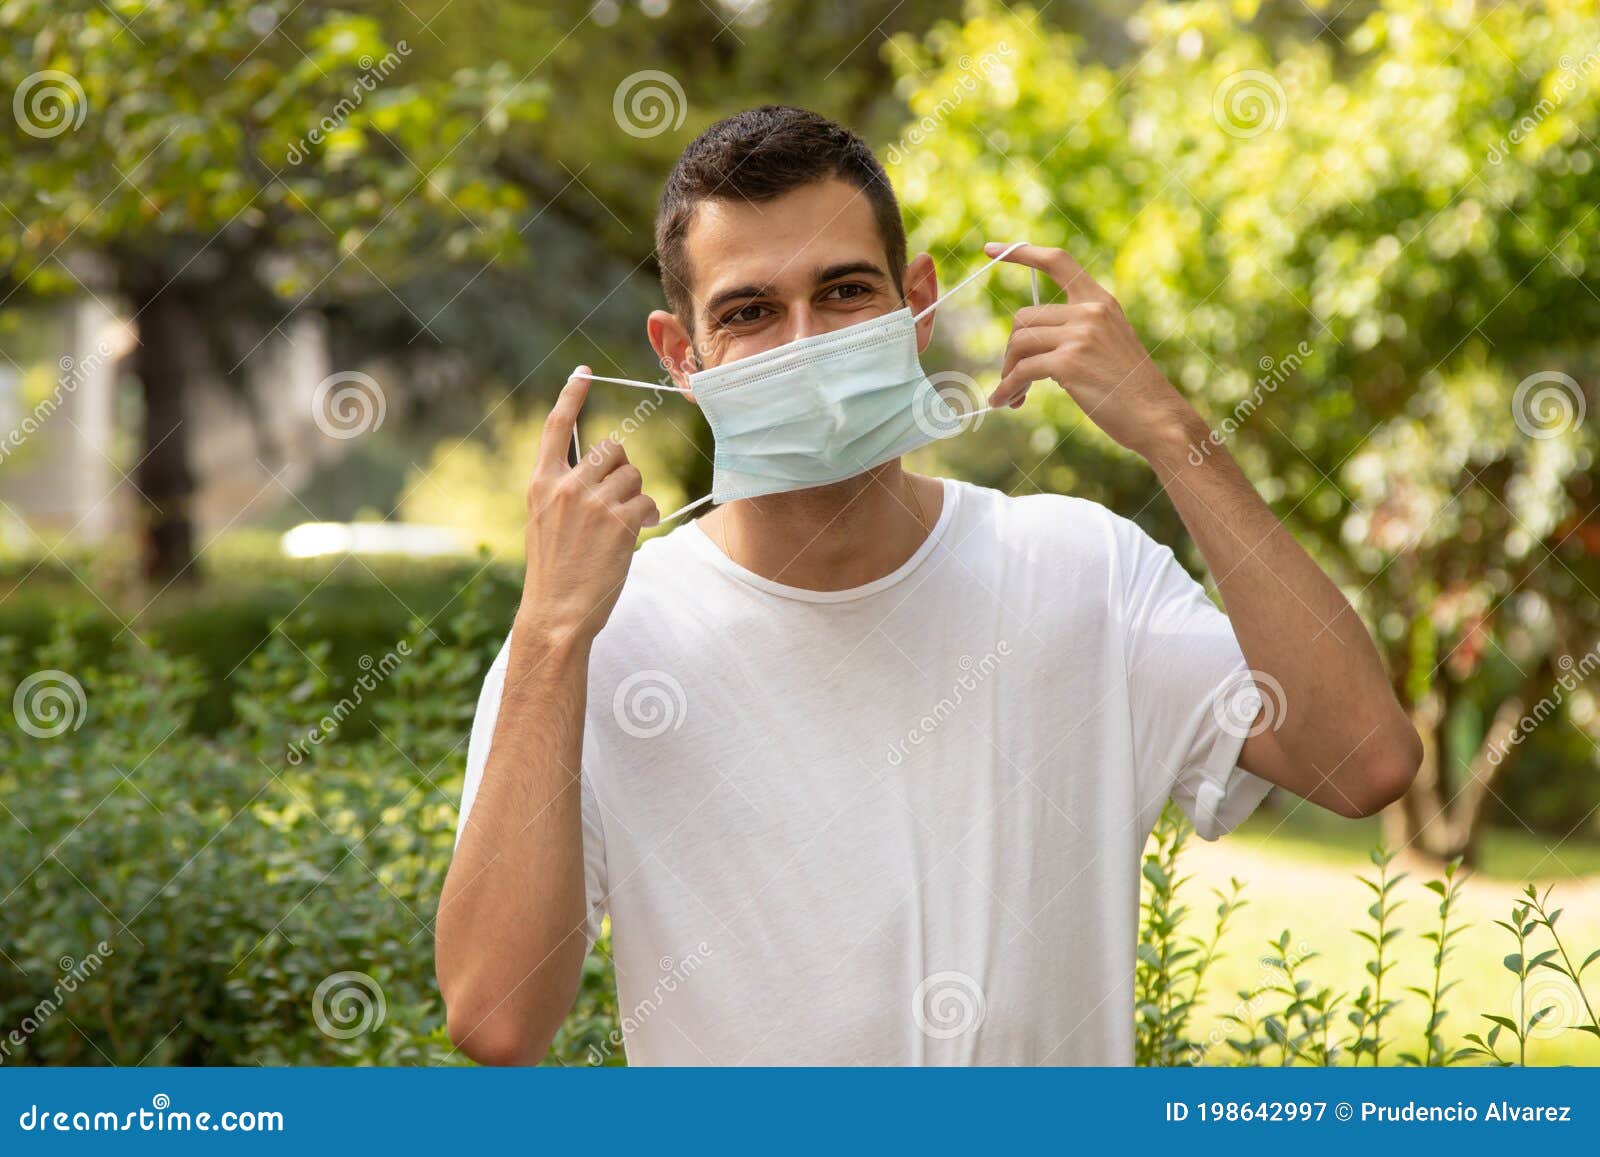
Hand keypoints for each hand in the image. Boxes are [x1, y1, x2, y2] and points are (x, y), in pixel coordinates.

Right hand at [517, 367, 658, 643]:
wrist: (556, 612)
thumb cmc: (554, 571)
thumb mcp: (545, 522)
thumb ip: (565, 490)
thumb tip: (604, 468)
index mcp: (541, 483)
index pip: (558, 426)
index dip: (572, 396)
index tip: (584, 372)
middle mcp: (565, 486)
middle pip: (613, 450)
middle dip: (623, 470)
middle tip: (618, 499)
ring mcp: (592, 502)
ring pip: (634, 474)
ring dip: (636, 496)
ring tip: (623, 524)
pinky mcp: (619, 521)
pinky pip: (647, 501)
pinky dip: (647, 516)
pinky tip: (635, 534)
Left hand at [985, 243, 1198, 460]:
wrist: (1156, 416)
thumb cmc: (1130, 388)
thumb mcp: (1110, 343)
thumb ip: (1077, 331)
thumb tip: (1030, 341)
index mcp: (1100, 302)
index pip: (1057, 262)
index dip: (1021, 253)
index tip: (990, 249)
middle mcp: (1089, 311)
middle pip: (1024, 317)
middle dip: (1011, 349)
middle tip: (1012, 376)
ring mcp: (1079, 335)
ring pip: (1019, 343)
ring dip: (1008, 371)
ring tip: (1012, 395)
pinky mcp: (1068, 363)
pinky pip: (1021, 371)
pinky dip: (1007, 389)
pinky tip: (1004, 402)